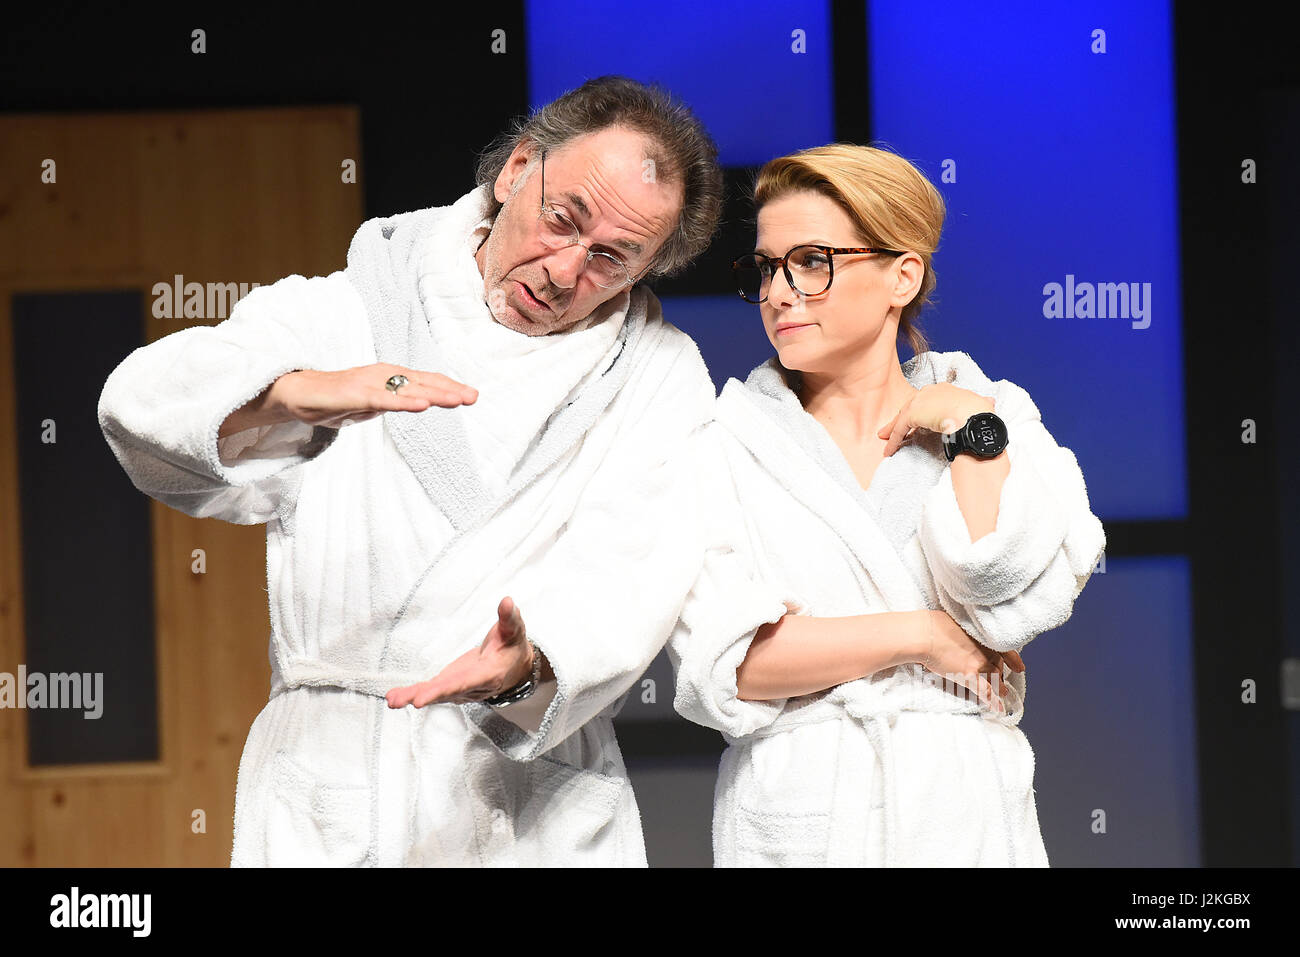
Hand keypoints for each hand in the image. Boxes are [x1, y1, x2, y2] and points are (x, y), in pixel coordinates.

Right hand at [270, 363, 477, 429]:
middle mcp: (382, 376)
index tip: (470, 395)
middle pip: (421, 382)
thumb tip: (419, 403)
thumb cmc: (336, 399)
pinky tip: (422, 405)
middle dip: (449, 389)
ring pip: (407, 389)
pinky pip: (383, 399)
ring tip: (458, 399)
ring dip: (435, 393)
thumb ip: (395, 402)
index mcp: (388, 378)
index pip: (423, 382)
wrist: (298, 394)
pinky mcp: (355, 395)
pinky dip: (404, 402)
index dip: (447, 387)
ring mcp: (369, 384)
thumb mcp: (373, 403)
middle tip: (473, 396)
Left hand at [385, 597, 535, 708]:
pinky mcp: (450, 685)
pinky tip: (394, 697)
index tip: (429, 696)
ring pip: (436, 693)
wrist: (514, 668)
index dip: (448, 689)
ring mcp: (460, 688)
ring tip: (393, 700)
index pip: (467, 681)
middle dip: (429, 695)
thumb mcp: (514, 630)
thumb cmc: (512, 648)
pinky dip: (412, 694)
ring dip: (414, 696)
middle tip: (411, 700)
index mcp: (489, 674)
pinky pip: (430, 691)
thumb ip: (509, 617)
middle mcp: (473, 686)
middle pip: (449, 691)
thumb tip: (506, 601)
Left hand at [877, 384, 993, 456]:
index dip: (923, 411)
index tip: (921, 419)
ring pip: (902, 418)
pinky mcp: (912, 414)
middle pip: (912, 407)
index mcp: (946, 389)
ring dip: (893, 430)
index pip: (928, 401)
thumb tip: (990, 402)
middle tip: (892, 429)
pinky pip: (899, 430)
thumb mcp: (982, 406)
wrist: (973, 416)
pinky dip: (893, 440)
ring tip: (885, 440)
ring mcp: (920, 401)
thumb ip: (982, 404)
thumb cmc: (981, 413)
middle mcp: (930, 391)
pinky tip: (888, 450)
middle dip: (903, 418)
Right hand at [915, 610, 1024, 712]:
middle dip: (1000, 675)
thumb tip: (963, 636)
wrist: (925, 633)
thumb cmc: (934, 624)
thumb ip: (967, 632)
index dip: (1014, 661)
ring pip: (995, 679)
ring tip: (1002, 694)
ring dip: (999, 688)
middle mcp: (986, 649)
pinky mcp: (969, 676)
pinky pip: (985, 692)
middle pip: (998, 666)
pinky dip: (993, 701)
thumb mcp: (957, 622)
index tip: (1019, 667)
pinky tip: (998, 709)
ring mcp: (979, 663)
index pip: (1006, 650)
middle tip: (1000, 682)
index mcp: (984, 636)